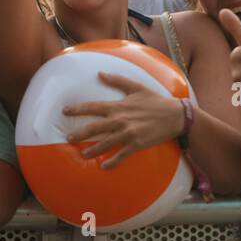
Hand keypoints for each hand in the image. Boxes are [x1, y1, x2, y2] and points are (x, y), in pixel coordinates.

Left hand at [63, 72, 187, 169]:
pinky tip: (104, 167)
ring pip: (105, 143)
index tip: (65, 110)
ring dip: (92, 150)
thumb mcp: (137, 87)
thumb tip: (100, 73)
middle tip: (68, 138)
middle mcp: (121, 120)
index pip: (93, 107)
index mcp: (119, 106)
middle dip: (80, 133)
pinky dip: (112, 162)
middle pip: (95, 128)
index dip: (77, 108)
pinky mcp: (137, 144)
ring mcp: (129, 133)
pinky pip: (121, 155)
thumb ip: (117, 80)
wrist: (175, 116)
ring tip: (83, 155)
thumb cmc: (156, 101)